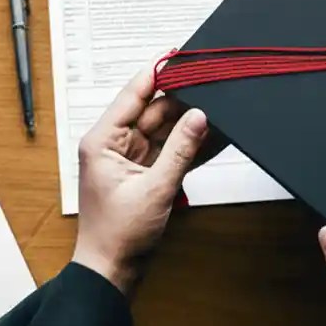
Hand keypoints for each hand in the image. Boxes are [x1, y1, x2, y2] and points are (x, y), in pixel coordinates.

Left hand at [72, 62, 225, 294]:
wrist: (112, 270)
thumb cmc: (117, 235)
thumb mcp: (155, 188)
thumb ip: (181, 150)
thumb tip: (199, 116)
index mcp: (103, 140)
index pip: (133, 94)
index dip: (158, 73)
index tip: (179, 55)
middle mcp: (114, 144)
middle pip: (154, 110)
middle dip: (184, 100)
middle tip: (214, 85)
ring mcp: (131, 159)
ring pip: (166, 130)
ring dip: (191, 123)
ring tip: (222, 108)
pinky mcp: (146, 173)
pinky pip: (171, 151)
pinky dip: (190, 146)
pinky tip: (216, 135)